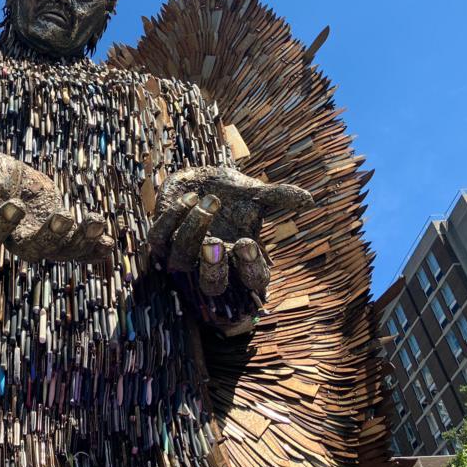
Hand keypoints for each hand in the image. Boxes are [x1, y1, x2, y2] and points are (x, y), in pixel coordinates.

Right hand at [0, 152, 113, 263]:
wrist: (15, 181)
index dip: (3, 224)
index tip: (14, 205)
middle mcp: (18, 239)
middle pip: (33, 251)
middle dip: (51, 237)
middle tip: (64, 216)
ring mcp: (45, 240)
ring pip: (63, 252)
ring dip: (82, 240)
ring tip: (96, 220)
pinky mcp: (66, 235)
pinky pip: (83, 251)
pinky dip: (97, 248)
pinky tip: (110, 240)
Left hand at [148, 165, 311, 300]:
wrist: (199, 181)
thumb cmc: (232, 196)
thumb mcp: (256, 195)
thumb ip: (279, 197)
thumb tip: (308, 199)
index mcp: (240, 261)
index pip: (252, 281)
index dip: (250, 268)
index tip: (248, 243)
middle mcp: (211, 264)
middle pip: (212, 285)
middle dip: (213, 268)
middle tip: (215, 243)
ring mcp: (183, 254)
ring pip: (181, 260)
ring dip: (194, 231)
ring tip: (210, 202)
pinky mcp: (161, 238)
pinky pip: (158, 238)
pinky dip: (171, 219)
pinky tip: (187, 198)